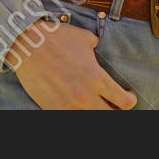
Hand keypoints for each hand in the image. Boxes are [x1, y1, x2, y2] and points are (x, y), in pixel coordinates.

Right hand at [5, 19, 136, 109]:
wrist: (28, 46)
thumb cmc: (58, 39)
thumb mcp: (86, 39)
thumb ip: (97, 49)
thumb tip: (100, 49)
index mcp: (98, 78)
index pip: (125, 102)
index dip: (129, 100)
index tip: (127, 96)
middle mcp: (86, 97)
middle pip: (111, 116)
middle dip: (116, 111)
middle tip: (113, 105)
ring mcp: (68, 106)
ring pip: (92, 120)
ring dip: (96, 112)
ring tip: (94, 105)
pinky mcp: (53, 110)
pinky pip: (70, 118)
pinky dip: (76, 114)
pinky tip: (76, 107)